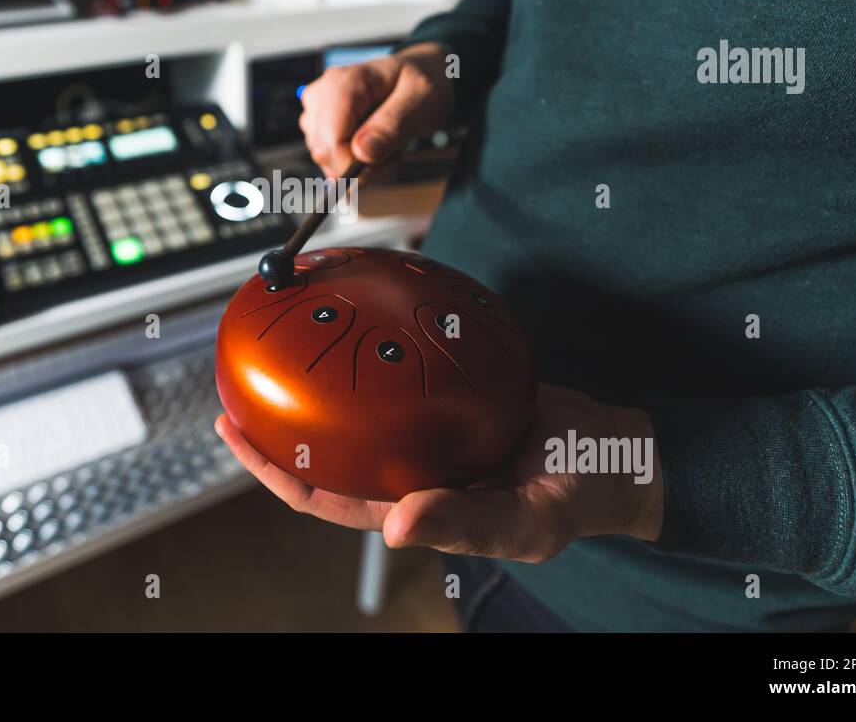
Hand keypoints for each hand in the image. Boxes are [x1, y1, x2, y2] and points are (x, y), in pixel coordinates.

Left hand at [214, 384, 663, 561]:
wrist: (621, 450)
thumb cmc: (581, 495)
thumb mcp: (529, 519)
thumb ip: (467, 524)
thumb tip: (397, 528)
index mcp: (418, 507)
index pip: (329, 498)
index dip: (277, 473)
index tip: (236, 436)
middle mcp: (413, 471)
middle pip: (329, 452)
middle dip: (278, 428)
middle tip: (235, 387)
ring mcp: (428, 433)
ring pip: (360, 413)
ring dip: (318, 388)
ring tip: (281, 351)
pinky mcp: (451, 396)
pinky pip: (402, 376)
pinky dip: (373, 354)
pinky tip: (354, 327)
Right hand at [298, 42, 453, 178]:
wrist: (414, 81)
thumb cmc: (417, 83)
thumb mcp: (419, 98)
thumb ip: (391, 125)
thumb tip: (362, 153)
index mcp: (342, 83)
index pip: (330, 142)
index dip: (356, 164)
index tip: (386, 162)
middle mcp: (321, 96)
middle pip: (326, 155)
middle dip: (364, 167)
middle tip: (394, 151)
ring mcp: (316, 113)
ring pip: (328, 164)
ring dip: (363, 168)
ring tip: (387, 144)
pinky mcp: (319, 129)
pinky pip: (332, 164)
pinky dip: (357, 167)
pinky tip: (375, 148)